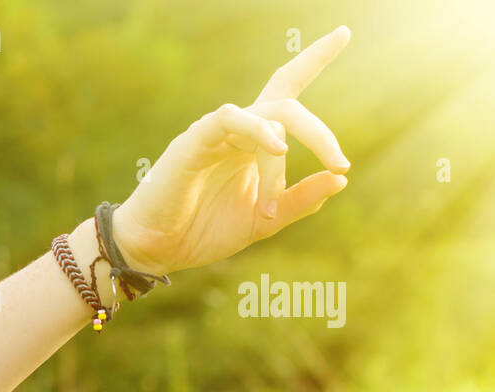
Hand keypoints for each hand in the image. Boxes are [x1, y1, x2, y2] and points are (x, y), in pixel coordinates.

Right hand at [111, 25, 352, 277]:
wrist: (156, 250)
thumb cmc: (202, 232)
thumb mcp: (263, 221)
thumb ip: (299, 200)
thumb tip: (341, 178)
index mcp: (253, 145)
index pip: (286, 92)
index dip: (313, 60)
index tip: (343, 34)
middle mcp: (238, 132)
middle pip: (287, 104)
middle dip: (320, 133)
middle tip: (340, 163)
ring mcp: (216, 134)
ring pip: (267, 118)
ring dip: (279, 160)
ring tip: (270, 205)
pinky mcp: (194, 141)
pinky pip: (231, 118)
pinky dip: (258, 129)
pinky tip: (276, 147)